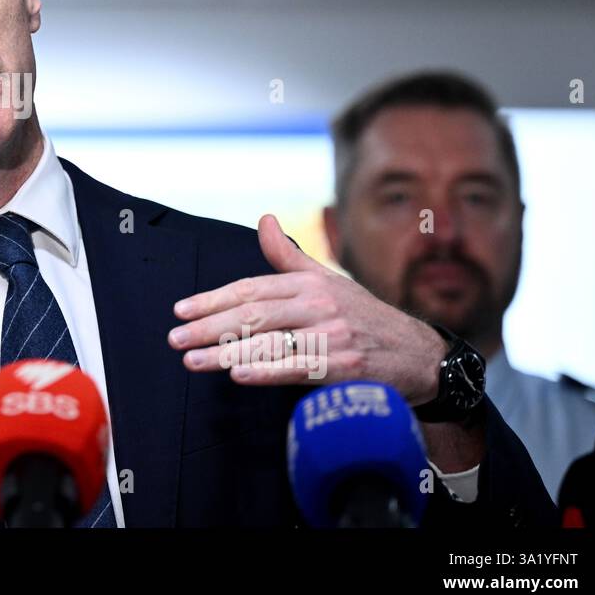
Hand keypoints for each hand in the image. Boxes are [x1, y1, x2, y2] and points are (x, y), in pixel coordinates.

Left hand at [167, 214, 446, 403]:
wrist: (418, 354)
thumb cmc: (364, 316)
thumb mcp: (328, 280)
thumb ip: (289, 257)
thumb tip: (264, 220)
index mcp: (310, 283)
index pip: (251, 289)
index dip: (213, 299)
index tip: (181, 310)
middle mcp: (319, 305)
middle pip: (253, 315)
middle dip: (209, 327)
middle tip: (176, 338)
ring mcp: (332, 336)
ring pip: (269, 343)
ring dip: (226, 353)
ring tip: (193, 360)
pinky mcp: (344, 366)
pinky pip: (297, 369)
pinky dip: (266, 371)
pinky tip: (239, 374)